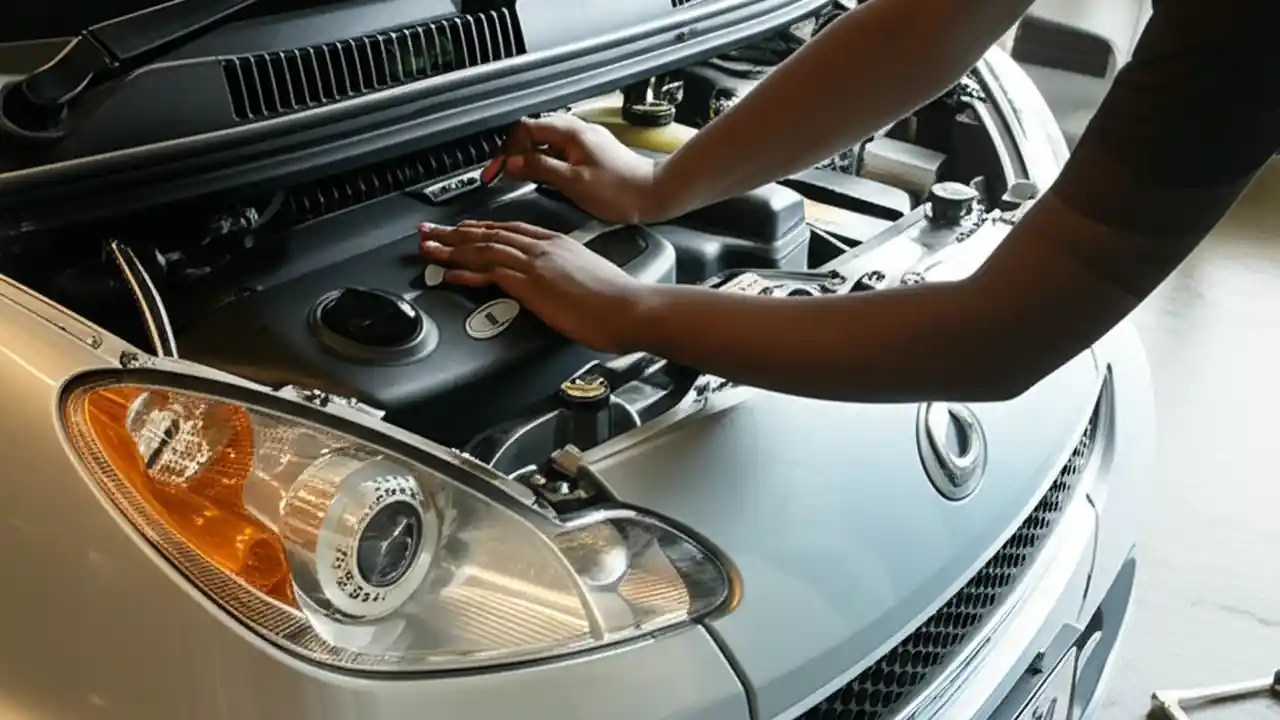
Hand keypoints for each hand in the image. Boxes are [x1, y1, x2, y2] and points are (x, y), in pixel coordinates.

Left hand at [419, 220, 646, 352]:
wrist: (628, 307)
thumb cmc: (617, 299)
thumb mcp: (590, 277)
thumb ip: (568, 275)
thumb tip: (560, 285)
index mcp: (557, 243)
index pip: (511, 229)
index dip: (482, 228)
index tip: (464, 228)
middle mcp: (542, 247)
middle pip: (489, 234)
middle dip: (455, 232)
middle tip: (431, 231)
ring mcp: (534, 263)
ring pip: (482, 249)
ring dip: (450, 247)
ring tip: (428, 247)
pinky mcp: (529, 284)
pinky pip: (488, 273)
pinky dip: (465, 271)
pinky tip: (448, 271)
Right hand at [479, 115, 668, 224]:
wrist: (653, 194)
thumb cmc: (620, 191)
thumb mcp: (574, 182)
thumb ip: (540, 169)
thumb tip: (512, 163)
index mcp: (570, 133)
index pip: (525, 129)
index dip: (506, 149)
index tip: (496, 170)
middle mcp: (577, 130)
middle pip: (534, 133)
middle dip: (514, 152)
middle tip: (502, 174)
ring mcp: (585, 140)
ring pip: (546, 142)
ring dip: (529, 157)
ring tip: (518, 176)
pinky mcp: (591, 152)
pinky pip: (559, 151)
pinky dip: (545, 161)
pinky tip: (543, 176)